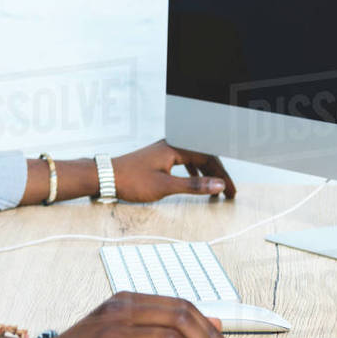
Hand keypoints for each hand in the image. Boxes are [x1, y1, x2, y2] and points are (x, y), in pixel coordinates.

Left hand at [113, 139, 235, 202]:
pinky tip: (195, 182)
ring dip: (206, 174)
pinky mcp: (159, 157)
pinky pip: (184, 161)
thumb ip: (193, 186)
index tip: (231, 191)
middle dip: (218, 174)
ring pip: (194, 159)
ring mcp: (165, 150)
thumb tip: (218, 184)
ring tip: (215, 189)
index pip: (208, 158)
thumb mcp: (165, 186)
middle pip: (203, 156)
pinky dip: (193, 173)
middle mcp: (171, 145)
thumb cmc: (131, 180)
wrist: (106, 176)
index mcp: (175, 148)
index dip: (222, 176)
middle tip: (228, 192)